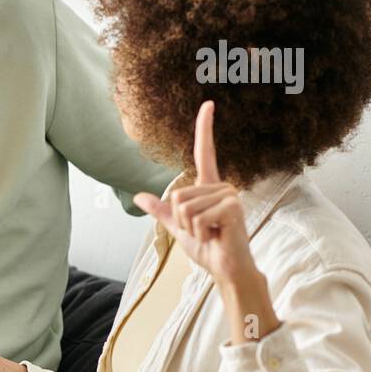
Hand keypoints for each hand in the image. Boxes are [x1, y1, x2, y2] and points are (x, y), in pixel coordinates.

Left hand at [132, 100, 279, 343]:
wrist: (224, 267)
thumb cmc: (207, 247)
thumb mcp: (177, 227)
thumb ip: (161, 211)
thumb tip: (139, 197)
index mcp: (209, 187)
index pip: (206, 152)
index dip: (205, 128)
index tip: (208, 104)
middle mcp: (221, 186)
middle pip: (178, 194)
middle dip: (181, 219)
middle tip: (202, 230)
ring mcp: (229, 195)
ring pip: (184, 205)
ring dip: (190, 226)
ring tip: (211, 232)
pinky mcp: (232, 207)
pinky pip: (197, 216)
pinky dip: (199, 231)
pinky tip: (217, 235)